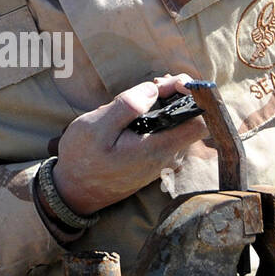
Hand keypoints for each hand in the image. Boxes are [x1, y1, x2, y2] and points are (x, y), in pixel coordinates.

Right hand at [52, 74, 209, 215]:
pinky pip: (168, 134)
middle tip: (154, 84)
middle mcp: (167, 157)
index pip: (201, 123)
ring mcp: (162, 161)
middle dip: (177, 96)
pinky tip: (140, 112)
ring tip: (145, 95)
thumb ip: (127, 106)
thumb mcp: (95, 127)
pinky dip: (160, 118)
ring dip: (167, 105)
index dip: (193, 98)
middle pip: (191, 120)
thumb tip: (154, 89)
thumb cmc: (82, 159)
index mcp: (157, 149)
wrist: (74, 192)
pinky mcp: (155, 161)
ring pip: (179, 126)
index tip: (171, 84)